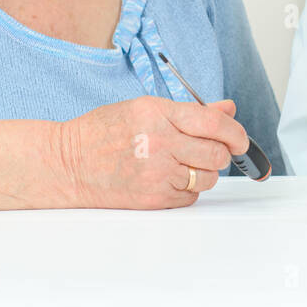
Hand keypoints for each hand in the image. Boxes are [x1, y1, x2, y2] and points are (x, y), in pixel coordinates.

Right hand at [55, 96, 248, 208]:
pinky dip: (188, 189)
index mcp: (158, 113)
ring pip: (207, 177)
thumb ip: (192, 111)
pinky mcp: (153, 198)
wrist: (67, 164)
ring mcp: (156, 173)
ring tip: (184, 164)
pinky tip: (169, 178)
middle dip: (220, 153)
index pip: (214, 124)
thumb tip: (228, 109)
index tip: (240, 139)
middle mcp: (159, 142)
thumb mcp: (146, 108)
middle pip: (216, 154)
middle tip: (210, 151)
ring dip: (204, 172)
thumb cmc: (102, 132)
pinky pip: (190, 197)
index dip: (236, 133)